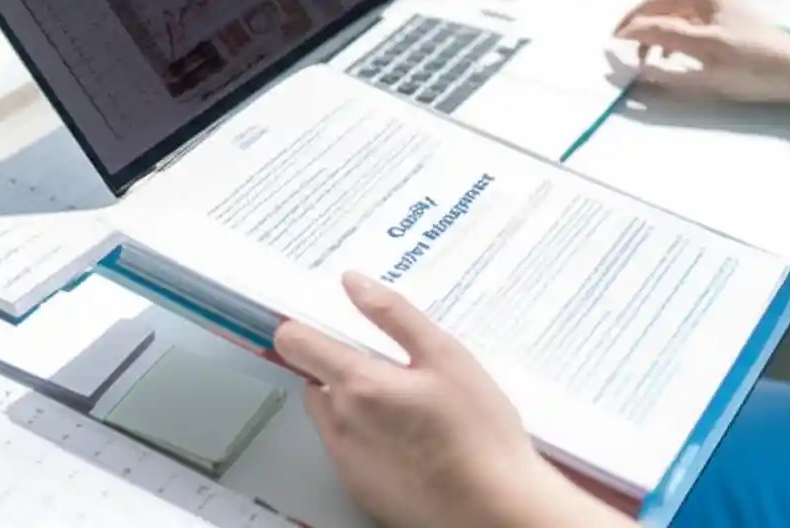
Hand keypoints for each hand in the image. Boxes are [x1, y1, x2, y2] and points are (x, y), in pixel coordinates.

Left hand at [273, 273, 630, 527]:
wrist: (493, 509)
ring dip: (355, 405)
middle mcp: (340, 424)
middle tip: (393, 367)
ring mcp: (347, 462)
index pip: (296, 342)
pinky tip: (413, 440)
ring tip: (410, 406)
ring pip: (332, 417)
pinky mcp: (360, 489)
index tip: (322, 320)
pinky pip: (349, 451)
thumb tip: (353, 284)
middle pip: (314, 380)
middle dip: (342, 368)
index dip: (304, 325)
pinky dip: (369, 439)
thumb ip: (394, 315)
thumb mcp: (446, 356)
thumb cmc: (479, 433)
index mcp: (358, 385)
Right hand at [614, 0, 789, 102]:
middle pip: (665, 8)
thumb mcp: (705, 53)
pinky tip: (674, 59)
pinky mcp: (732, 29)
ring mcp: (724, 12)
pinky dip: (675, 40)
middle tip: (624, 49)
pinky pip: (692, 29)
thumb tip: (631, 36)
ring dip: (658, 35)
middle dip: (641, 26)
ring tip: (648, 59)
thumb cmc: (754, 65)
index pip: (655, 4)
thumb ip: (665, 41)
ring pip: (678, 19)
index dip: (630, 22)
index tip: (612, 43)